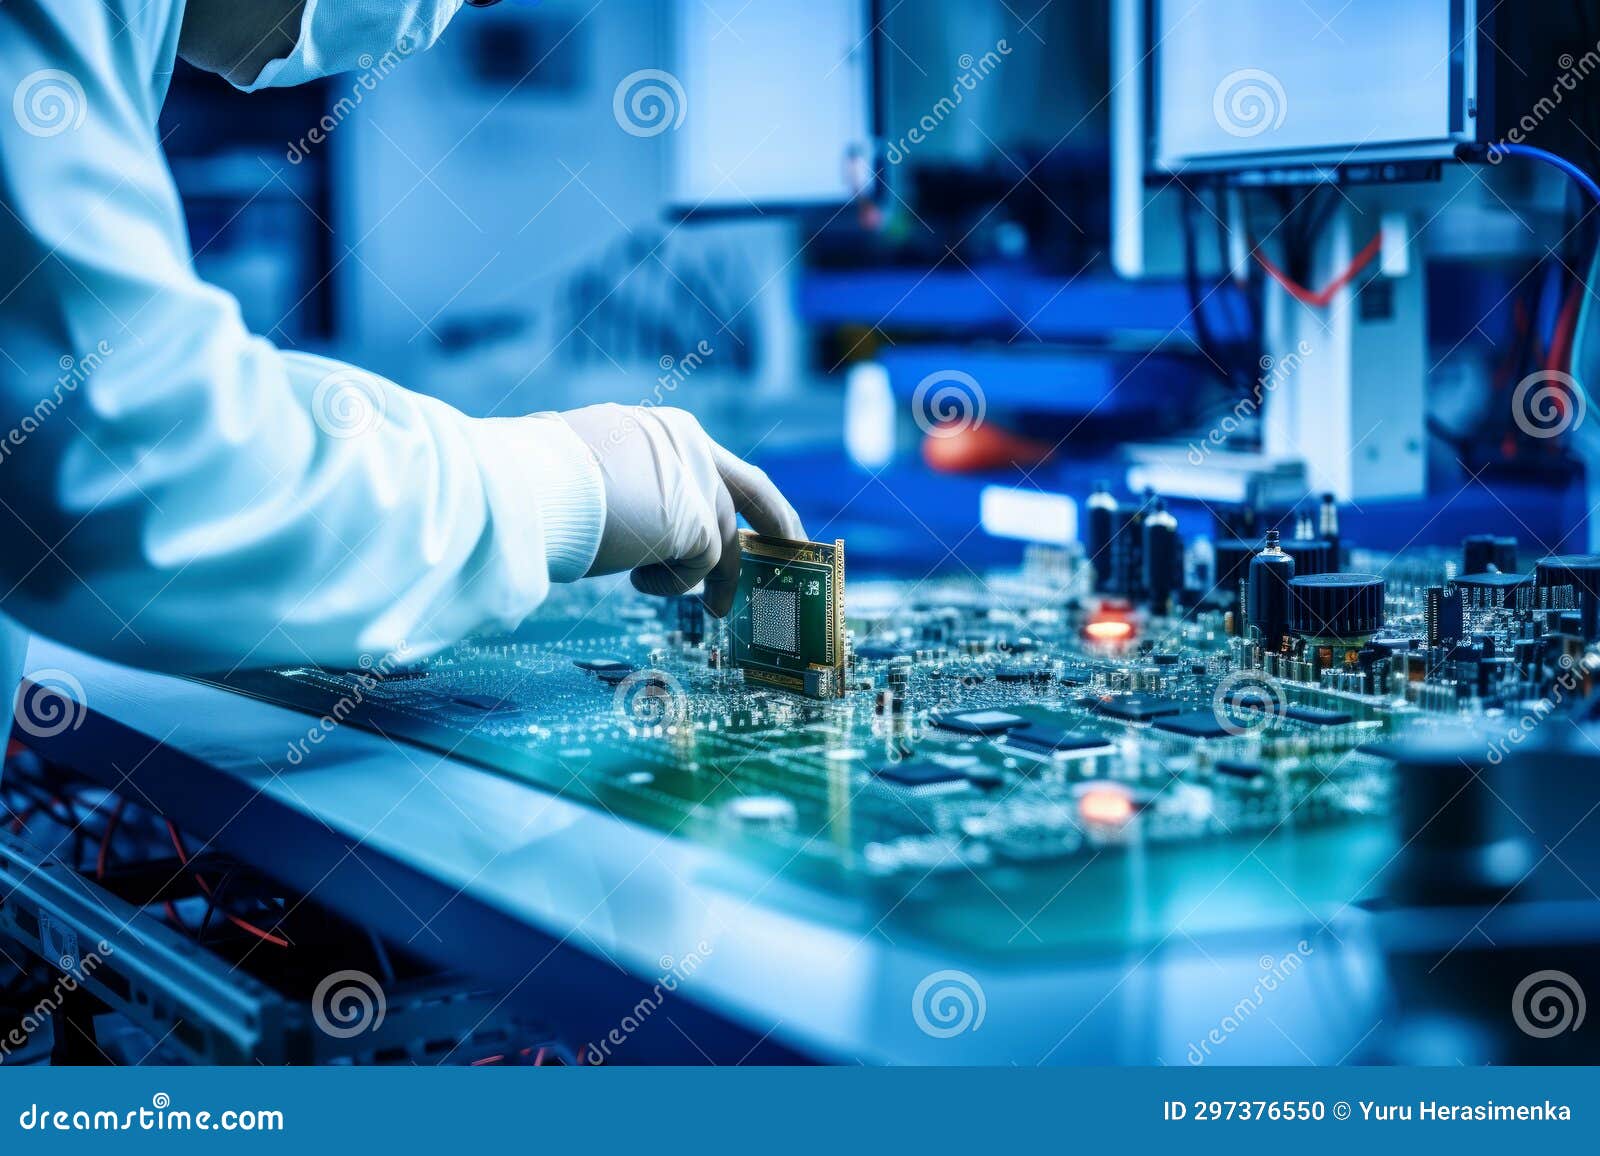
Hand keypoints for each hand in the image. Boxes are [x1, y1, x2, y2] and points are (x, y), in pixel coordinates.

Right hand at [559, 404, 804, 615]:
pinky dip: (673, 584)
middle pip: (752, 488)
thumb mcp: (595, 476)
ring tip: (715, 610)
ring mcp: (695, 479)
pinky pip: (701, 567)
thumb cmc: (536, 489)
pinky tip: (635, 580)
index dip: (736, 498)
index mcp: (659, 431)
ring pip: (725, 540)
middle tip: (797, 553)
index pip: (714, 465)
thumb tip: (646, 525)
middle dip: (781, 525)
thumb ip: (636, 489)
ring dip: (721, 581)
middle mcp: (685, 445)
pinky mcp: (696, 517)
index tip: (748, 523)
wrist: (524, 491)